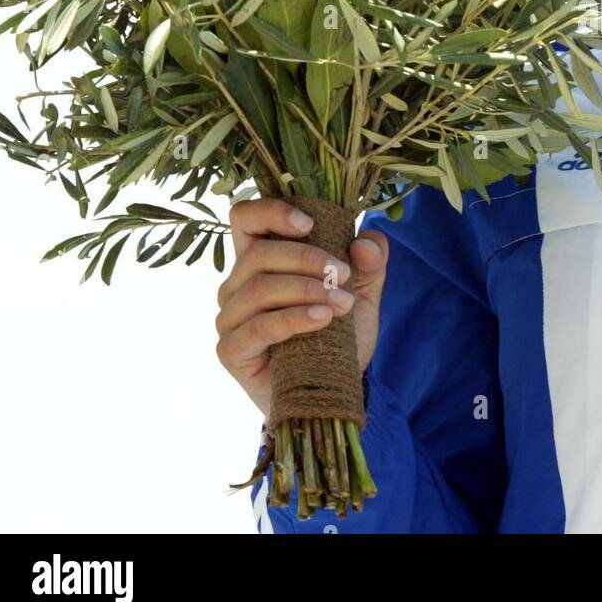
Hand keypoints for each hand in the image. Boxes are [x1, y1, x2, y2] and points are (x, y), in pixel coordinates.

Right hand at [214, 197, 389, 417]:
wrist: (333, 389)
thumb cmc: (338, 335)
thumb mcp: (363, 294)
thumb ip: (371, 264)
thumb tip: (367, 242)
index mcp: (260, 260)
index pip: (245, 219)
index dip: (272, 212)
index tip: (310, 224)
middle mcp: (237, 285)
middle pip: (258, 253)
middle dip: (308, 259)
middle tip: (344, 276)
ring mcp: (230, 319)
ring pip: (258, 287)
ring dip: (307, 289)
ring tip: (341, 303)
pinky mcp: (231, 351)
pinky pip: (258, 327)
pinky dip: (294, 318)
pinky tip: (323, 318)